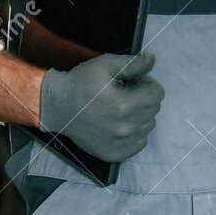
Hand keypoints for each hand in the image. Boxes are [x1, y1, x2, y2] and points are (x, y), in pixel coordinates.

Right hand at [38, 51, 163, 162]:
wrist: (58, 107)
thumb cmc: (81, 83)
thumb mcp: (105, 65)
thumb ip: (132, 64)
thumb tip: (152, 60)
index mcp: (124, 105)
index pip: (157, 94)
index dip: (148, 84)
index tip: (135, 83)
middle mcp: (124, 128)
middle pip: (154, 110)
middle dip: (144, 99)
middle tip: (126, 94)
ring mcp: (119, 143)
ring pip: (148, 126)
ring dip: (140, 116)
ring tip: (122, 108)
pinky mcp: (113, 154)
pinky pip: (139, 143)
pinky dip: (135, 133)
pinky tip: (120, 123)